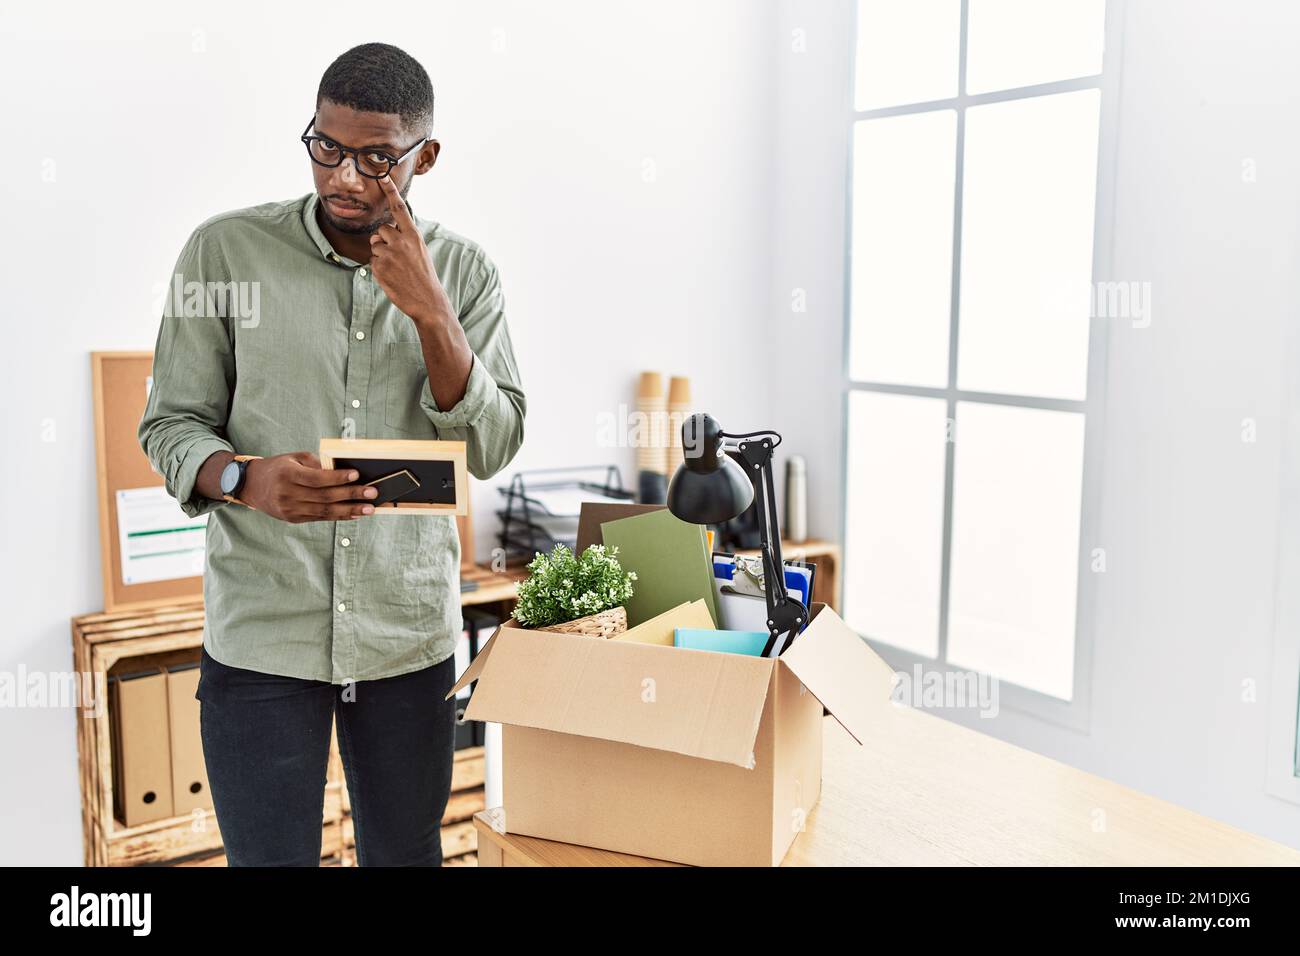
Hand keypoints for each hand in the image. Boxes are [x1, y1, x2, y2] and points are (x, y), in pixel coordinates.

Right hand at [240, 451, 377, 522]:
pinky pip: (320, 518)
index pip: (317, 478)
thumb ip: (317, 464)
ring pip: (324, 511)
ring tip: (369, 509)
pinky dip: (339, 516)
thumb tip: (343, 471)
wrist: (252, 485)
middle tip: (372, 493)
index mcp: (287, 475)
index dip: (338, 477)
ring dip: (350, 510)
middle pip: (324, 496)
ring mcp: (290, 509)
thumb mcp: (294, 458)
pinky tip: (354, 514)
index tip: (357, 474)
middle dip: (351, 495)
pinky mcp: (293, 519)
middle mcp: (287, 494)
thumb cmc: (278, 467)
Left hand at [368, 174, 453, 325]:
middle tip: (397, 257)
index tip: (382, 176)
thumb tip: (387, 230)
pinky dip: (379, 269)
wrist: (427, 300)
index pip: (399, 208)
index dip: (390, 191)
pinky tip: (392, 276)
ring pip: (375, 245)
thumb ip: (405, 237)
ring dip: (381, 254)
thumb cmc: (424, 276)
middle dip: (384, 240)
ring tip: (396, 268)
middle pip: (381, 230)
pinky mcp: (379, 266)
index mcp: (413, 235)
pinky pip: (372, 261)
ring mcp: (389, 254)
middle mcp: (401, 241)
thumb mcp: (420, 251)